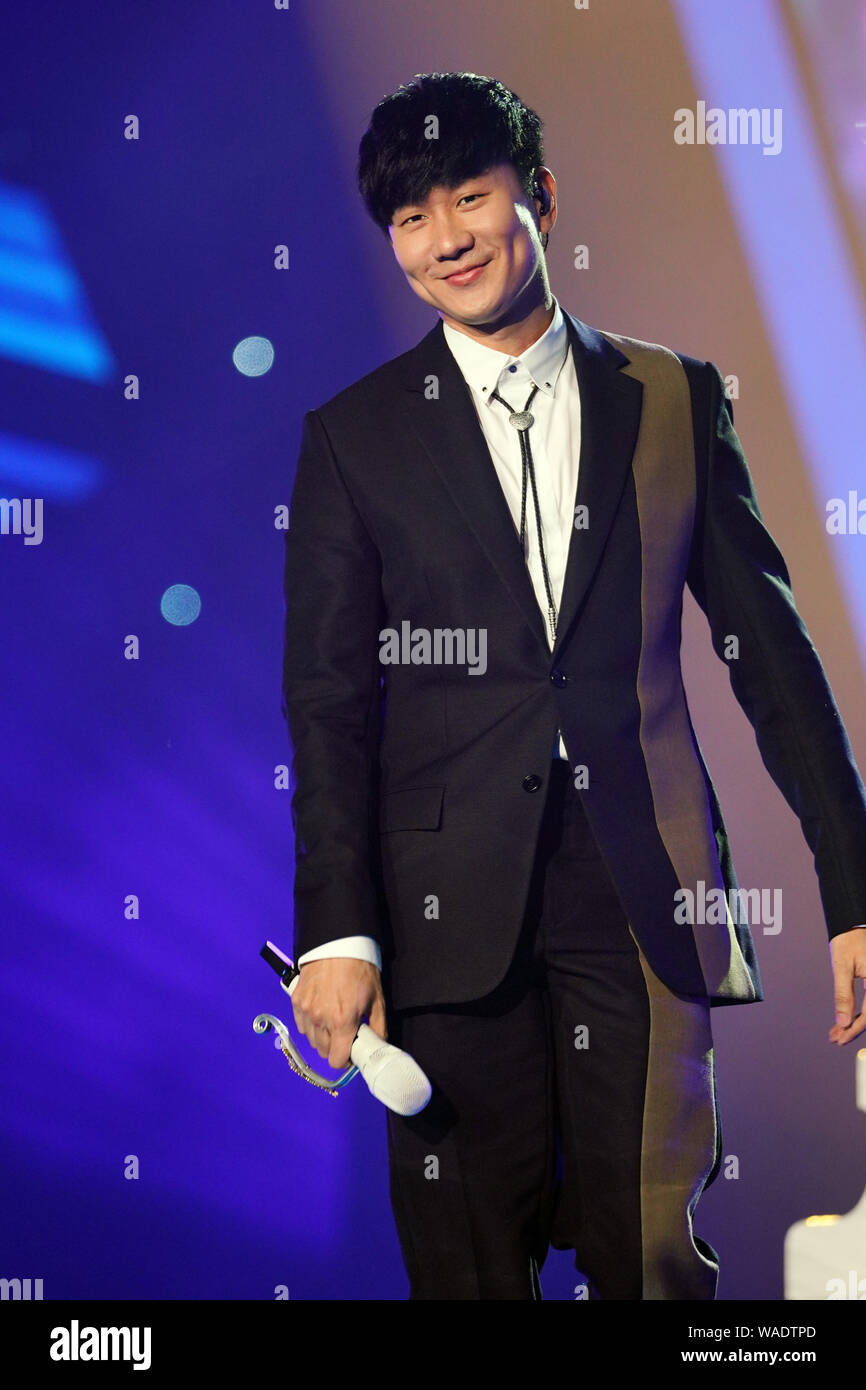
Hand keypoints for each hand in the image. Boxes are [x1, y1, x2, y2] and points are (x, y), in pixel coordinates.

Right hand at [291, 957, 386, 1069]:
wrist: (337, 944)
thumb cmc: (360, 969)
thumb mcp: (377, 998)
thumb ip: (378, 1026)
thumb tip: (379, 1044)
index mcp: (342, 1021)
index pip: (337, 1060)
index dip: (345, 1060)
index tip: (350, 1053)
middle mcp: (320, 1019)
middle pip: (323, 1051)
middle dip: (335, 1048)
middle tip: (344, 1035)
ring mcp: (306, 1010)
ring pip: (311, 1040)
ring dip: (322, 1038)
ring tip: (332, 1023)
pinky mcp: (296, 1001)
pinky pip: (302, 1025)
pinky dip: (310, 1025)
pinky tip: (320, 1014)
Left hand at [828, 926, 865, 1045]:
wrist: (854, 924)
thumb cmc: (848, 940)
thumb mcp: (842, 967)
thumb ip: (843, 995)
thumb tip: (842, 1020)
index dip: (854, 1029)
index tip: (840, 1038)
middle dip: (854, 1029)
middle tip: (837, 1037)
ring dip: (857, 1022)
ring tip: (839, 1030)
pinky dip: (861, 1012)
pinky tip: (849, 1018)